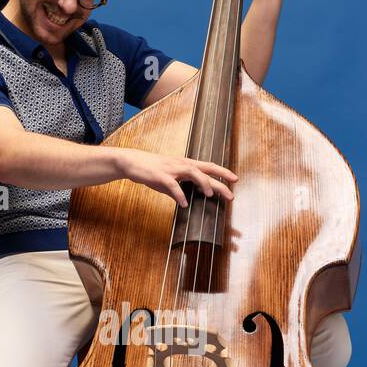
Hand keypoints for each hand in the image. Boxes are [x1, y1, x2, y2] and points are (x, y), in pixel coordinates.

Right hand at [118, 150, 236, 206]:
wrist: (131, 162)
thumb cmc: (150, 170)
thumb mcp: (167, 182)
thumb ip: (177, 190)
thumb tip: (183, 201)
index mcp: (185, 164)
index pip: (208, 166)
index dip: (222, 172)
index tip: (235, 180)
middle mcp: (181, 164)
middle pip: (205, 169)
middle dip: (220, 180)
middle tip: (231, 194)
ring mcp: (171, 169)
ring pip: (192, 172)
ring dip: (203, 183)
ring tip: (210, 195)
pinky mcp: (160, 175)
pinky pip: (172, 185)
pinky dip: (179, 195)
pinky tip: (183, 204)